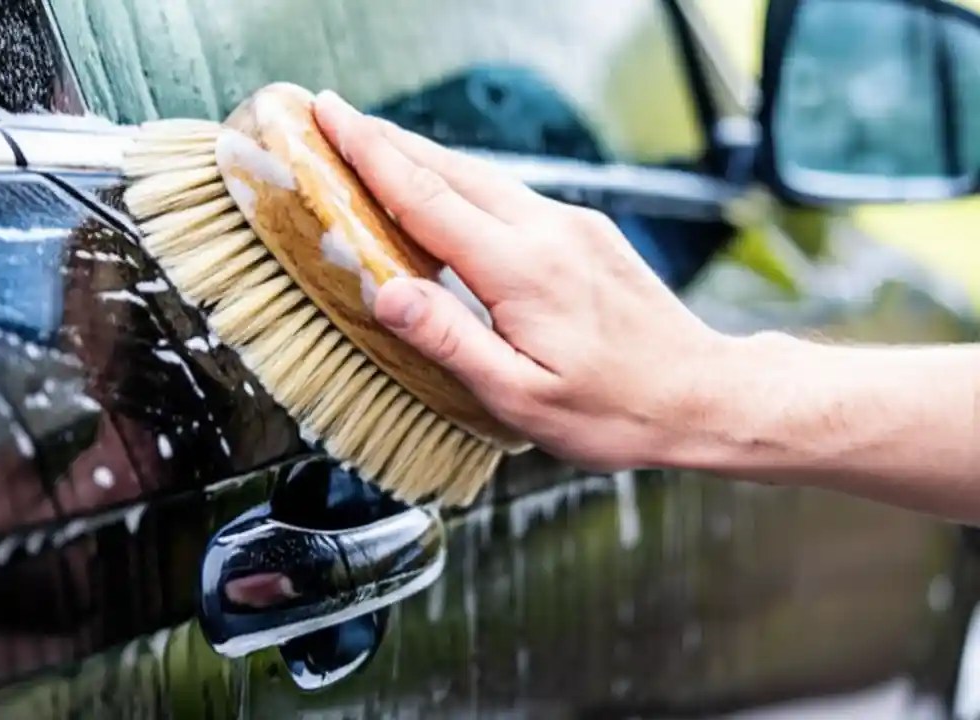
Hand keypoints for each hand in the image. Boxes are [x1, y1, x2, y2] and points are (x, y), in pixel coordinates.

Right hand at [313, 90, 731, 471]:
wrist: (703, 395)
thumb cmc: (614, 409)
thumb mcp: (520, 395)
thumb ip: (450, 340)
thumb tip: (386, 292)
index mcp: (522, 269)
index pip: (428, 198)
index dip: (371, 155)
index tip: (330, 118)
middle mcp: (547, 230)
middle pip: (450, 170)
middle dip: (387, 141)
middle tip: (335, 117)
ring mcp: (571, 225)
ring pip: (481, 177)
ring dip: (423, 157)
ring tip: (376, 145)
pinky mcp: (585, 232)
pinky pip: (509, 194)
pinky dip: (462, 183)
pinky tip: (445, 192)